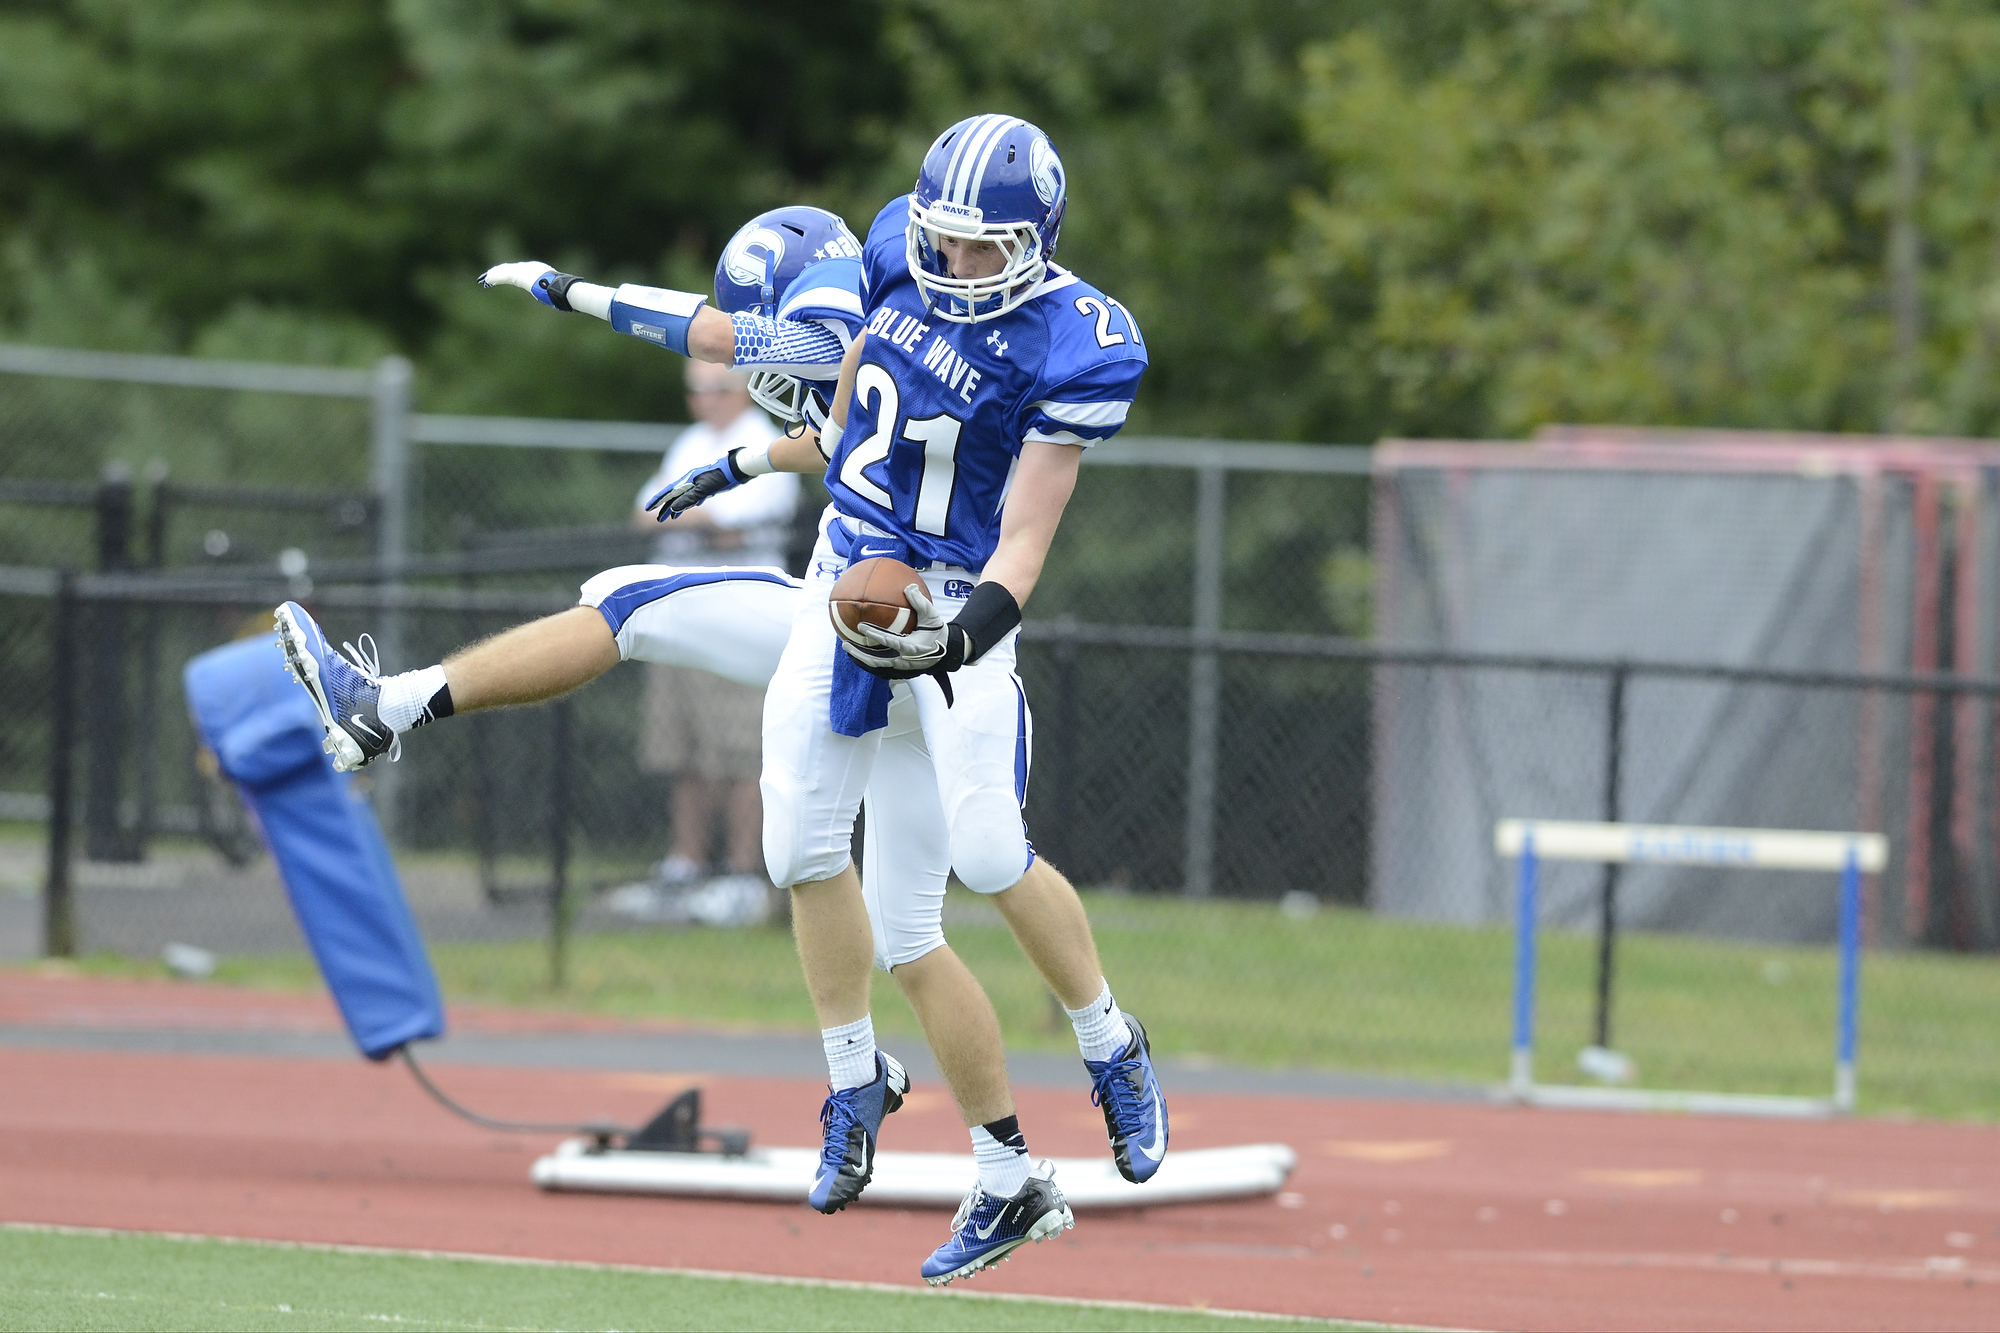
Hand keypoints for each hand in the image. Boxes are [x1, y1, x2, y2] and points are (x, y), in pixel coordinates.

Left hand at [479, 261, 557, 302]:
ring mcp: (519, 270)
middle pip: (509, 269)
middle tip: (491, 276)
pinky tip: (485, 281)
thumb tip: (560, 301)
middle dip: (499, 272)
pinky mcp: (513, 275)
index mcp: (534, 269)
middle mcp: (525, 267)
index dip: (510, 272)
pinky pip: (500, 276)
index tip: (505, 275)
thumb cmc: (555, 287)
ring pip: (502, 271)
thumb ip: (552, 292)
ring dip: (492, 275)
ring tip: (484, 279)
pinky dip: (492, 278)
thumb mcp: (554, 289)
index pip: (519, 270)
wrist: (551, 283)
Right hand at [644, 452, 748, 520]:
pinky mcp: (708, 485)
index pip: (668, 492)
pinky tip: (690, 508)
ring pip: (683, 497)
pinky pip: (694, 496)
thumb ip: (689, 498)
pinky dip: (689, 503)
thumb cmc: (722, 477)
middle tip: (658, 519)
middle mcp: (690, 481)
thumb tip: (673, 508)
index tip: (647, 508)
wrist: (738, 468)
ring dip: (676, 507)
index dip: (657, 500)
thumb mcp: (705, 489)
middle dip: (665, 508)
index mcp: (687, 480)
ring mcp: (699, 483)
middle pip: (674, 496)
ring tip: (670, 518)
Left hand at [844, 583, 967, 675]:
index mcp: (912, 647)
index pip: (889, 641)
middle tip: (845, 644)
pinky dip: (868, 662)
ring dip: (860, 660)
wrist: (947, 651)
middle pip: (876, 661)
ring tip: (848, 649)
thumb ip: (920, 602)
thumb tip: (908, 587)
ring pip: (876, 667)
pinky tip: (858, 653)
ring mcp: (901, 668)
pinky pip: (880, 668)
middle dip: (859, 654)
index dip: (874, 634)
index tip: (860, 626)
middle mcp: (904, 661)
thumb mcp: (932, 616)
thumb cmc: (937, 632)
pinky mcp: (900, 671)